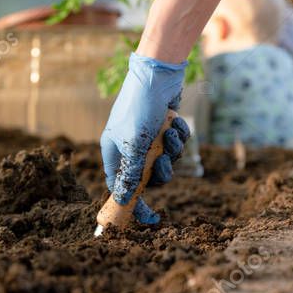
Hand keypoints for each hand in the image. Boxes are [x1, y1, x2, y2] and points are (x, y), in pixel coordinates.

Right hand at [100, 52, 190, 224]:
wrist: (159, 73)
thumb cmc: (141, 107)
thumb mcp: (135, 144)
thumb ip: (130, 173)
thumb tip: (122, 199)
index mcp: (114, 151)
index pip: (119, 186)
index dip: (132, 202)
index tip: (150, 218)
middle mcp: (129, 145)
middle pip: (147, 175)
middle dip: (160, 169)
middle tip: (163, 158)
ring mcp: (148, 136)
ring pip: (165, 160)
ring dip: (172, 149)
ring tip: (169, 132)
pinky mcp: (165, 127)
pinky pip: (175, 144)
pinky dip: (178, 135)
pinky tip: (175, 121)